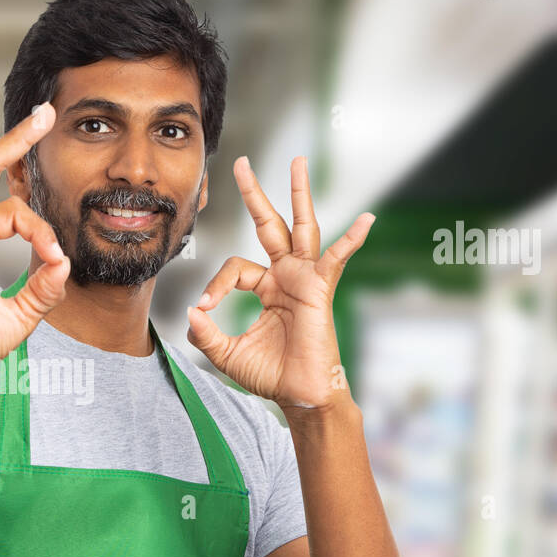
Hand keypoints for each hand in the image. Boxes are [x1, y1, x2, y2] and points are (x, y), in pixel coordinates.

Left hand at [185, 155, 374, 412]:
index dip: (215, 284)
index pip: (235, 267)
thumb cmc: (270, 375)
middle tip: (241, 163)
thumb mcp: (225, 353)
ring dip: (299, 193)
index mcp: (266, 287)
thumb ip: (205, 333)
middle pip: (269, 225)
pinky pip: (336, 259)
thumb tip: (190, 312)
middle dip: (255, 194)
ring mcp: (304, 279)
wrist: (298, 396)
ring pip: (301, 227)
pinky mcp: (320, 289)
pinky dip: (352, 240)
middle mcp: (286, 276)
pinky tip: (367, 220)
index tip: (204, 307)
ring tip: (298, 160)